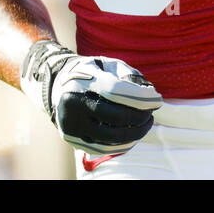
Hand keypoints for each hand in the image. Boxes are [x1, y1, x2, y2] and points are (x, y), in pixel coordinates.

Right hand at [19, 40, 162, 154]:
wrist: (56, 86)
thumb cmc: (89, 72)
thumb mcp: (107, 64)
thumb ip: (129, 76)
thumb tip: (149, 95)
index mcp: (82, 82)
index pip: (117, 92)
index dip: (140, 97)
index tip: (157, 99)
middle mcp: (74, 105)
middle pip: (115, 118)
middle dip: (139, 117)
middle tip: (151, 114)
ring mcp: (72, 125)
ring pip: (111, 138)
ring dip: (134, 133)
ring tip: (145, 124)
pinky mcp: (73, 139)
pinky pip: (103, 148)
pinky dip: (122, 143)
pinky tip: (132, 134)